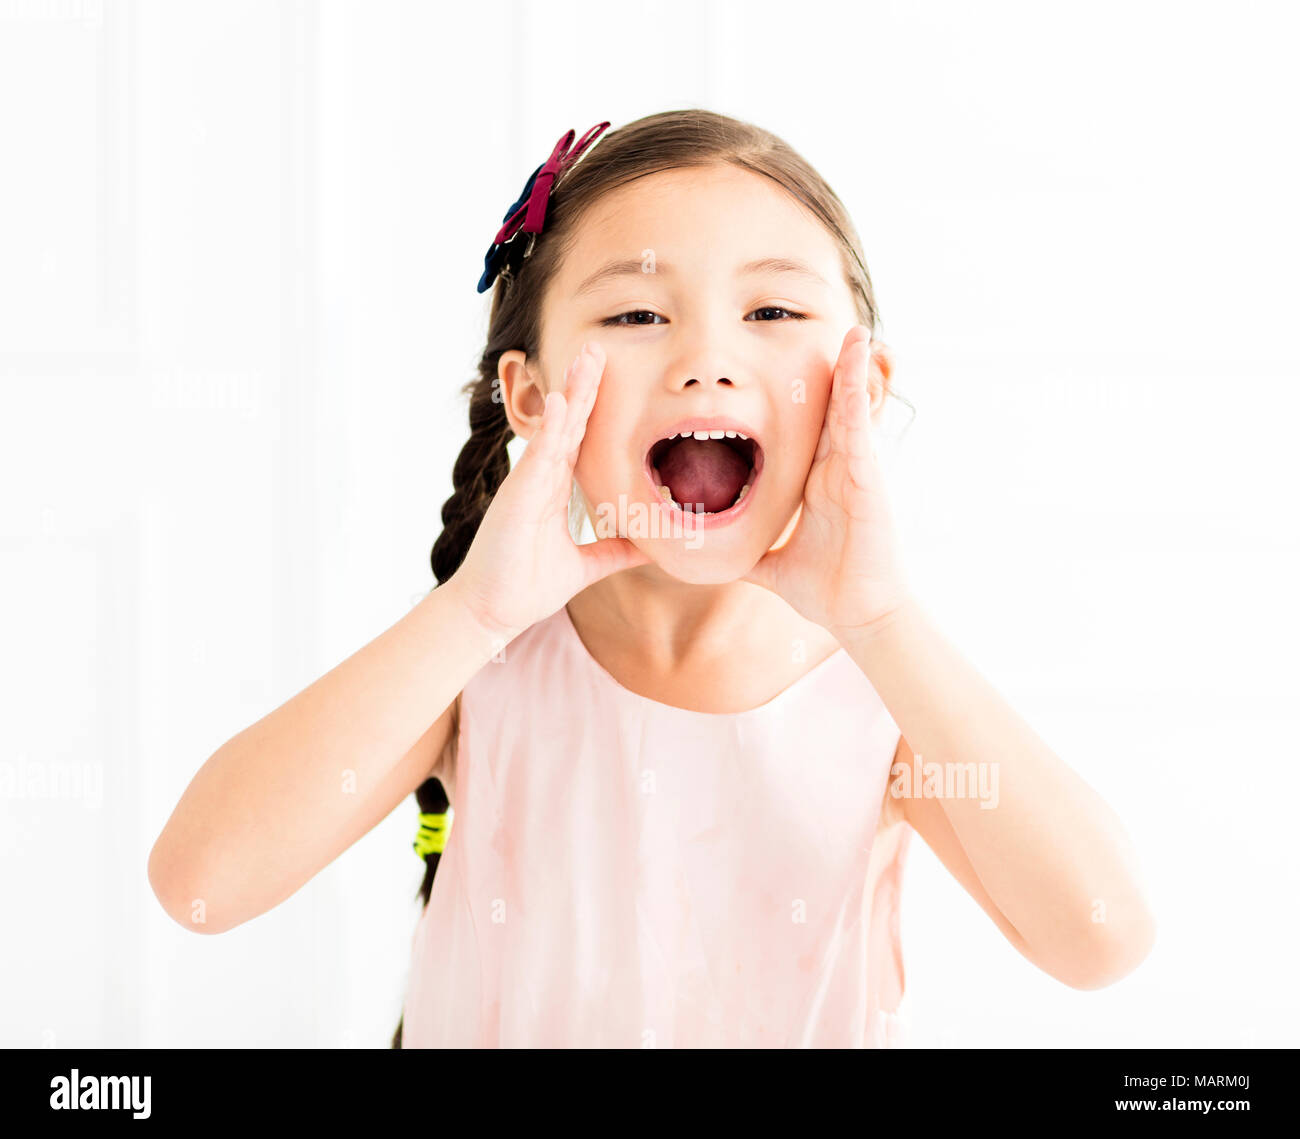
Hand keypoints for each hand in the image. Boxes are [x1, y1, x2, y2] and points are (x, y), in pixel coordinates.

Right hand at [445, 341, 648, 640]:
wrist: (492, 611)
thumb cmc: (526, 587)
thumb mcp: (586, 567)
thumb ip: (616, 553)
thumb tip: (652, 548)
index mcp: (555, 490)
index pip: (580, 439)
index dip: (593, 407)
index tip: (609, 375)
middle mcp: (541, 479)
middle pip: (568, 422)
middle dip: (584, 385)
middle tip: (599, 347)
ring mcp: (528, 483)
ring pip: (555, 429)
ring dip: (572, 393)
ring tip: (586, 357)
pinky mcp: (517, 495)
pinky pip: (538, 456)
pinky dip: (551, 429)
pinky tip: (562, 402)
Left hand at [744, 325, 911, 636]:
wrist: (856, 614)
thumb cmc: (824, 589)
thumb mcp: (769, 565)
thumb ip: (742, 555)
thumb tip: (708, 558)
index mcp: (817, 482)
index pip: (806, 431)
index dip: (799, 399)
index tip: (785, 369)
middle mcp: (837, 469)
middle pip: (831, 409)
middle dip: (829, 371)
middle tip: (820, 332)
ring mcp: (854, 468)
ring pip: (849, 405)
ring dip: (849, 365)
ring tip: (851, 330)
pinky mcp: (866, 473)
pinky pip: (859, 420)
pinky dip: (855, 385)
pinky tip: (854, 354)